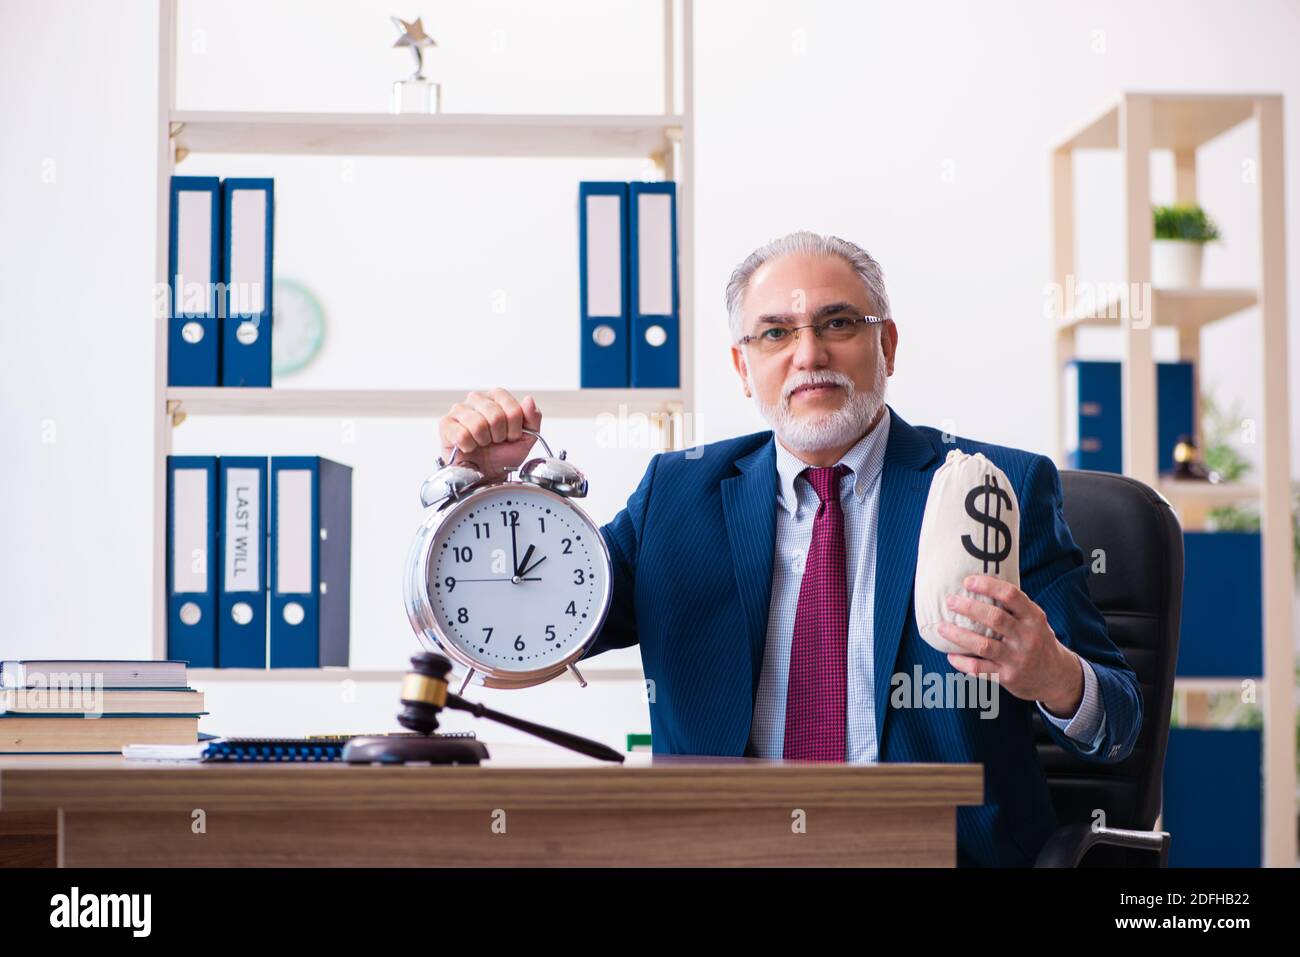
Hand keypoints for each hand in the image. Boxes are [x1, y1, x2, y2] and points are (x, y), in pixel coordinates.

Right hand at [438, 388, 542, 479]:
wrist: (486, 474)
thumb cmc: (503, 453)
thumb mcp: (526, 438)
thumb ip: (533, 418)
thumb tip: (529, 400)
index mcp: (497, 397)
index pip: (511, 406)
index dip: (514, 427)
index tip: (511, 436)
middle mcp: (477, 398)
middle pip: (495, 415)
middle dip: (499, 436)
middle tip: (495, 442)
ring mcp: (459, 409)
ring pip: (478, 424)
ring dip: (484, 441)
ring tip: (482, 444)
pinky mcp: (446, 424)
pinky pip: (462, 434)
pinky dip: (469, 446)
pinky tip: (469, 447)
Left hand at [938, 575, 1083, 716]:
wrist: (1056, 677)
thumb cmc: (1037, 641)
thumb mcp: (1035, 621)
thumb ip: (1014, 607)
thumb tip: (977, 585)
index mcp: (1034, 618)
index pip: (1011, 595)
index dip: (988, 586)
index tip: (968, 581)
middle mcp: (1027, 637)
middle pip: (995, 618)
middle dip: (969, 608)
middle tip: (950, 601)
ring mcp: (1017, 658)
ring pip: (983, 645)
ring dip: (958, 635)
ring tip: (941, 627)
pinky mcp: (1008, 677)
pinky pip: (980, 669)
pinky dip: (963, 663)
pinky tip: (950, 656)